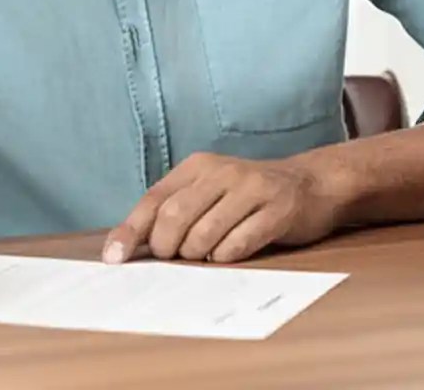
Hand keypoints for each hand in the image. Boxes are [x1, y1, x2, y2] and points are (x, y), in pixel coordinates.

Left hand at [103, 152, 344, 264]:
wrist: (311, 185)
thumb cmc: (247, 197)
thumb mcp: (208, 192)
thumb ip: (173, 211)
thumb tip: (128, 244)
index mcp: (196, 166)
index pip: (153, 199)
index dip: (130, 231)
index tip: (113, 258)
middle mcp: (221, 172)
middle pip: (174, 216)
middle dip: (166, 246)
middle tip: (173, 257)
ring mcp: (251, 188)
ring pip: (204, 232)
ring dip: (196, 254)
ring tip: (203, 254)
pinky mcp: (278, 209)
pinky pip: (238, 243)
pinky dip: (225, 256)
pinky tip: (228, 254)